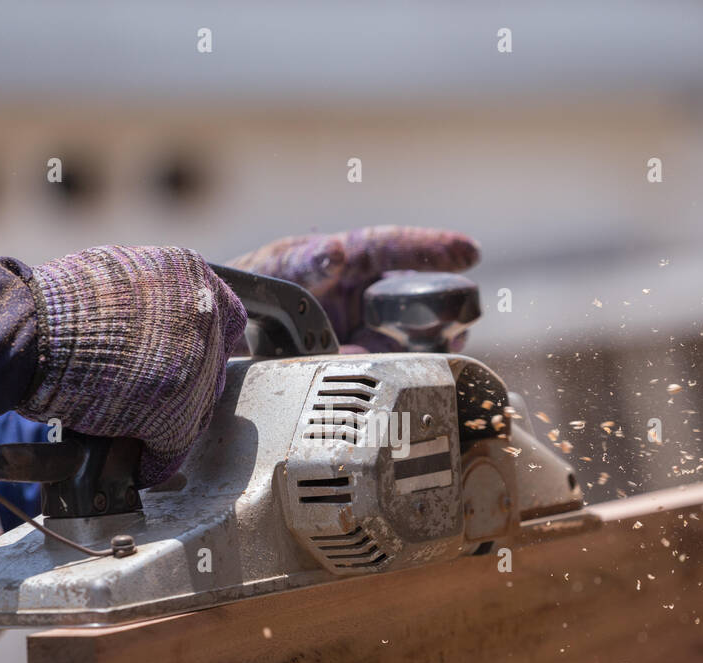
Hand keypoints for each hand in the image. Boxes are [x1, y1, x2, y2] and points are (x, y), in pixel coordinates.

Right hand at [19, 245, 245, 485]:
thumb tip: (155, 323)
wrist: (28, 331)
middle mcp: (204, 315)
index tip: (198, 355)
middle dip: (189, 382)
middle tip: (157, 393)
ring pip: (198, 407)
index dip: (211, 341)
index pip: (226, 318)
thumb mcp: (117, 275)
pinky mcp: (176, 414)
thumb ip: (153, 296)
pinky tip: (139, 463)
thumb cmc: (56, 305)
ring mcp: (196, 364)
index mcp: (191, 273)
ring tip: (140, 427)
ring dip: (171, 420)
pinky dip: (155, 459)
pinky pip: (172, 446)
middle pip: (215, 365)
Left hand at [228, 225, 479, 351]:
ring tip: (437, 350)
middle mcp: (368, 291)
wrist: (232, 329)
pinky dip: (389, 370)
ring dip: (425, 344)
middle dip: (443, 308)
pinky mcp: (359, 360)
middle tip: (462, 320)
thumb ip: (306, 261)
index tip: (470, 251)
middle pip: (418, 296)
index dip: (436, 247)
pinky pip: (384, 365)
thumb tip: (337, 254)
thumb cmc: (260, 282)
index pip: (399, 247)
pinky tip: (388, 376)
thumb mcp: (279, 267)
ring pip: (411, 334)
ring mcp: (366, 327)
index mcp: (355, 258)